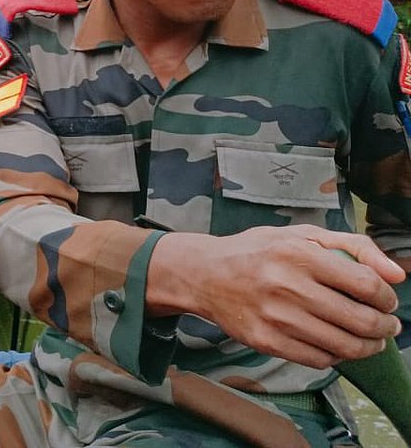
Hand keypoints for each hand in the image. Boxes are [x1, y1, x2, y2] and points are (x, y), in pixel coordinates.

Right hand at [148, 225, 404, 369]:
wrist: (204, 274)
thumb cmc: (258, 251)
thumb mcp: (302, 235)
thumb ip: (354, 246)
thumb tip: (398, 274)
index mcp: (298, 254)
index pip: (366, 285)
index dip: (387, 298)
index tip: (386, 300)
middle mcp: (287, 286)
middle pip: (362, 320)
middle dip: (385, 327)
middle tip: (386, 325)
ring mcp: (276, 317)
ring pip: (345, 346)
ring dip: (368, 346)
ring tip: (369, 339)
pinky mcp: (266, 341)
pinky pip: (319, 360)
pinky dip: (336, 355)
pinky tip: (334, 344)